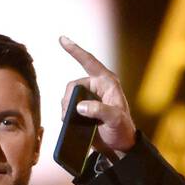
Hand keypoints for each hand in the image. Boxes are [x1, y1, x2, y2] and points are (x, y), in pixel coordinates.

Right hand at [59, 35, 136, 158]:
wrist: (120, 146)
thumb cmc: (122, 130)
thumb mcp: (115, 119)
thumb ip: (99, 110)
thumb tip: (80, 106)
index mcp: (107, 82)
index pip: (89, 62)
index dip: (75, 50)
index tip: (62, 38)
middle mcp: (97, 86)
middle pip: (73, 85)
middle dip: (68, 99)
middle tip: (67, 113)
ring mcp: (90, 97)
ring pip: (68, 96)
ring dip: (66, 107)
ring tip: (69, 119)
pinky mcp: (84, 108)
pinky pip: (69, 106)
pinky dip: (66, 112)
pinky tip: (69, 120)